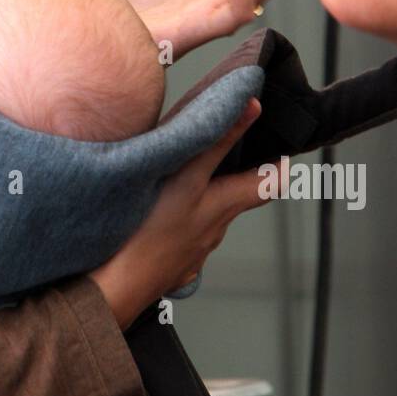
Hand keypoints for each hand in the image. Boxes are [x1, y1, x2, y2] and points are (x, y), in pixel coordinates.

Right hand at [89, 97, 268, 329]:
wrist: (116, 287)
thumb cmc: (148, 232)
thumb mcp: (185, 176)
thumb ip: (216, 141)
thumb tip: (252, 108)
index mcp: (221, 206)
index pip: (266, 184)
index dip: (278, 167)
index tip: (280, 151)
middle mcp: (213, 230)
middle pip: (235, 201)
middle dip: (235, 179)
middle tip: (230, 157)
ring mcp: (193, 252)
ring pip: (207, 221)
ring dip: (203, 204)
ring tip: (185, 184)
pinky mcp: (174, 268)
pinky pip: (183, 243)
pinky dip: (178, 229)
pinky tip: (159, 222)